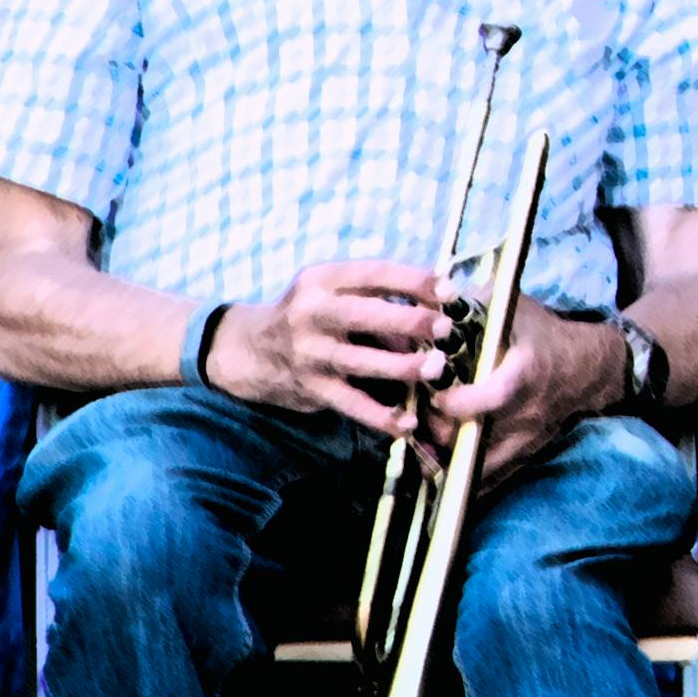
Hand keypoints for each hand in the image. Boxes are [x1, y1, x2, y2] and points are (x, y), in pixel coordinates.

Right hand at [222, 258, 453, 435]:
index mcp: (322, 280)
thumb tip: (433, 317)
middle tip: (445, 327)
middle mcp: (312, 313)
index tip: (448, 288)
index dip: (412, 280)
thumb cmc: (309, 315)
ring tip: (437, 368)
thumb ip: (377, 302)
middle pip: (364, 314)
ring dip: (402, 366)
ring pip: (360, 361)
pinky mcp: (311, 388)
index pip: (372, 273)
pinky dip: (380, 416)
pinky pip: (350, 404)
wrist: (249, 350)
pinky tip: (407, 423)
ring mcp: (310, 353)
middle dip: (408, 319)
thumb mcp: (332, 293)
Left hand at [437, 304, 615, 485]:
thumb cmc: (542, 334)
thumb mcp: (513, 309)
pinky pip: (488, 481)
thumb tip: (427, 297)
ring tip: (422, 440)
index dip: (459, 402)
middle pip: (474, 438)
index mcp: (524, 374)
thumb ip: (472, 303)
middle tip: (419, 413)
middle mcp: (526, 413)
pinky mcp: (523, 456)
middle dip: (438, 430)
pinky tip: (437, 465)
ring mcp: (525, 440)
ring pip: (478, 467)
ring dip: (444, 458)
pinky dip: (460, 478)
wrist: (586, 368)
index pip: (493, 398)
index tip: (437, 393)